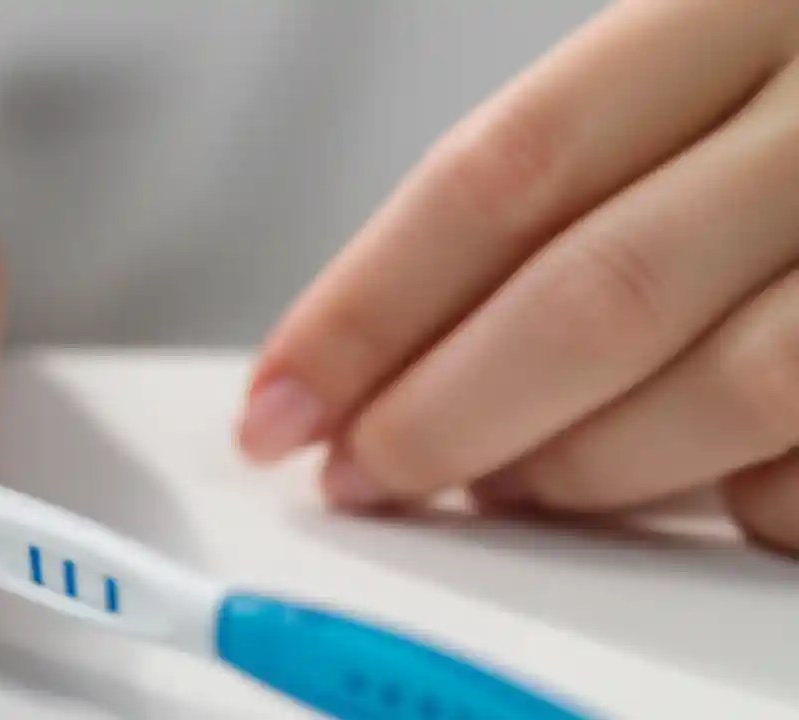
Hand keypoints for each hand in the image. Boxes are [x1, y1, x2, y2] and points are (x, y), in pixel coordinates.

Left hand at [239, 1, 798, 550]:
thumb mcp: (699, 63)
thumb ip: (573, 187)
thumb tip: (409, 348)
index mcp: (737, 5)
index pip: (503, 173)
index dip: (370, 307)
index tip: (284, 400)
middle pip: (600, 295)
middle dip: (451, 413)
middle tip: (364, 473)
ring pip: (729, 389)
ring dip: (581, 468)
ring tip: (499, 484)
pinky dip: (739, 494)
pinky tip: (682, 487)